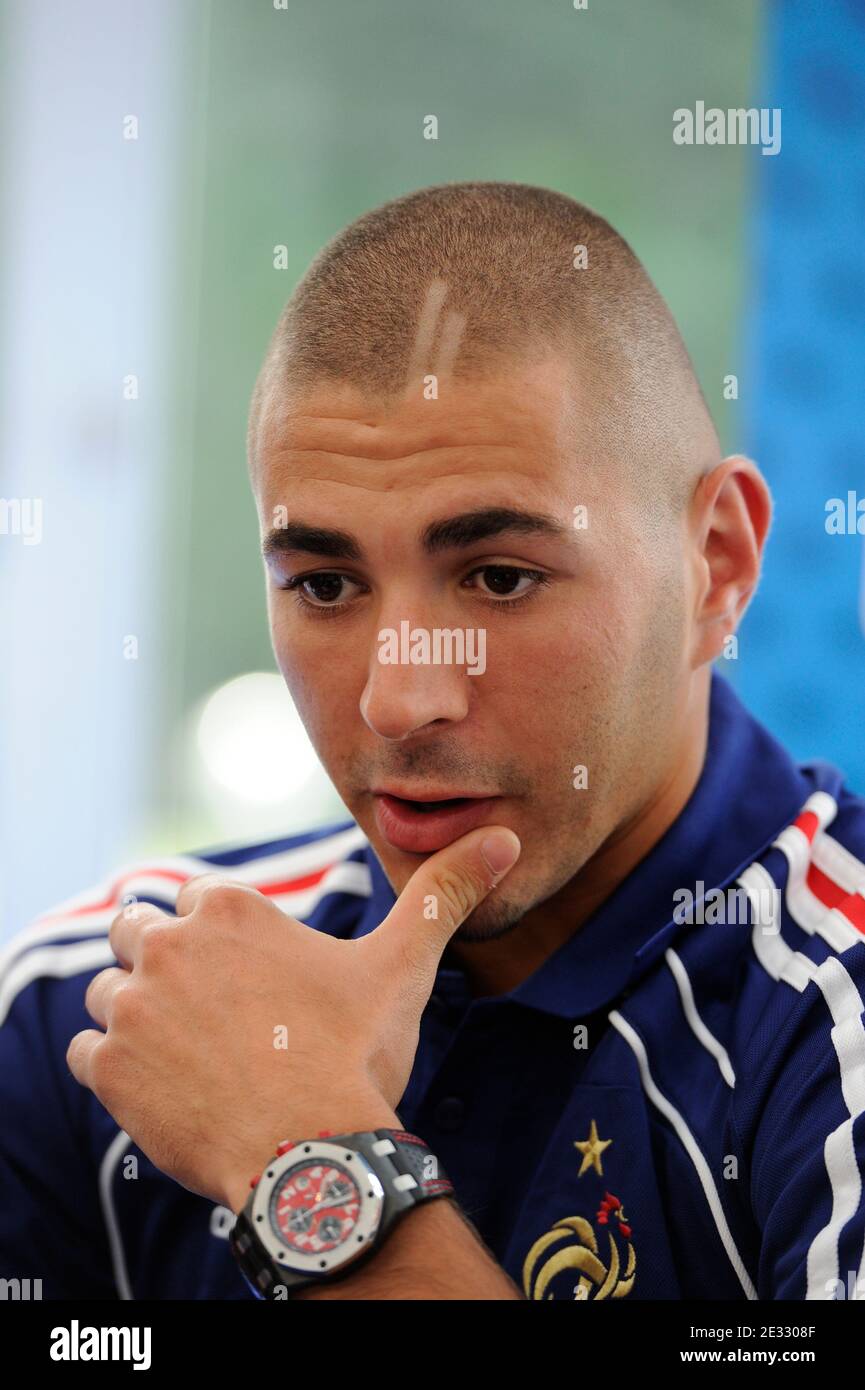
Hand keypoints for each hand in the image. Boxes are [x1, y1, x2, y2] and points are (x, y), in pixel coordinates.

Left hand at [66, 826, 519, 1209]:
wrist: (313, 1151)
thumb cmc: (356, 1054)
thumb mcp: (403, 965)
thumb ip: (444, 894)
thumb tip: (506, 839)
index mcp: (230, 909)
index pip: (197, 899)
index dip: (220, 936)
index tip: (248, 978)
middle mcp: (169, 944)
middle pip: (138, 931)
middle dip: (165, 964)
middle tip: (215, 1016)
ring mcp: (130, 1005)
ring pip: (107, 991)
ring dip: (136, 1015)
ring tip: (192, 1054)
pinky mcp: (107, 1066)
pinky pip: (86, 1052)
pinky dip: (114, 1068)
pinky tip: (167, 1089)